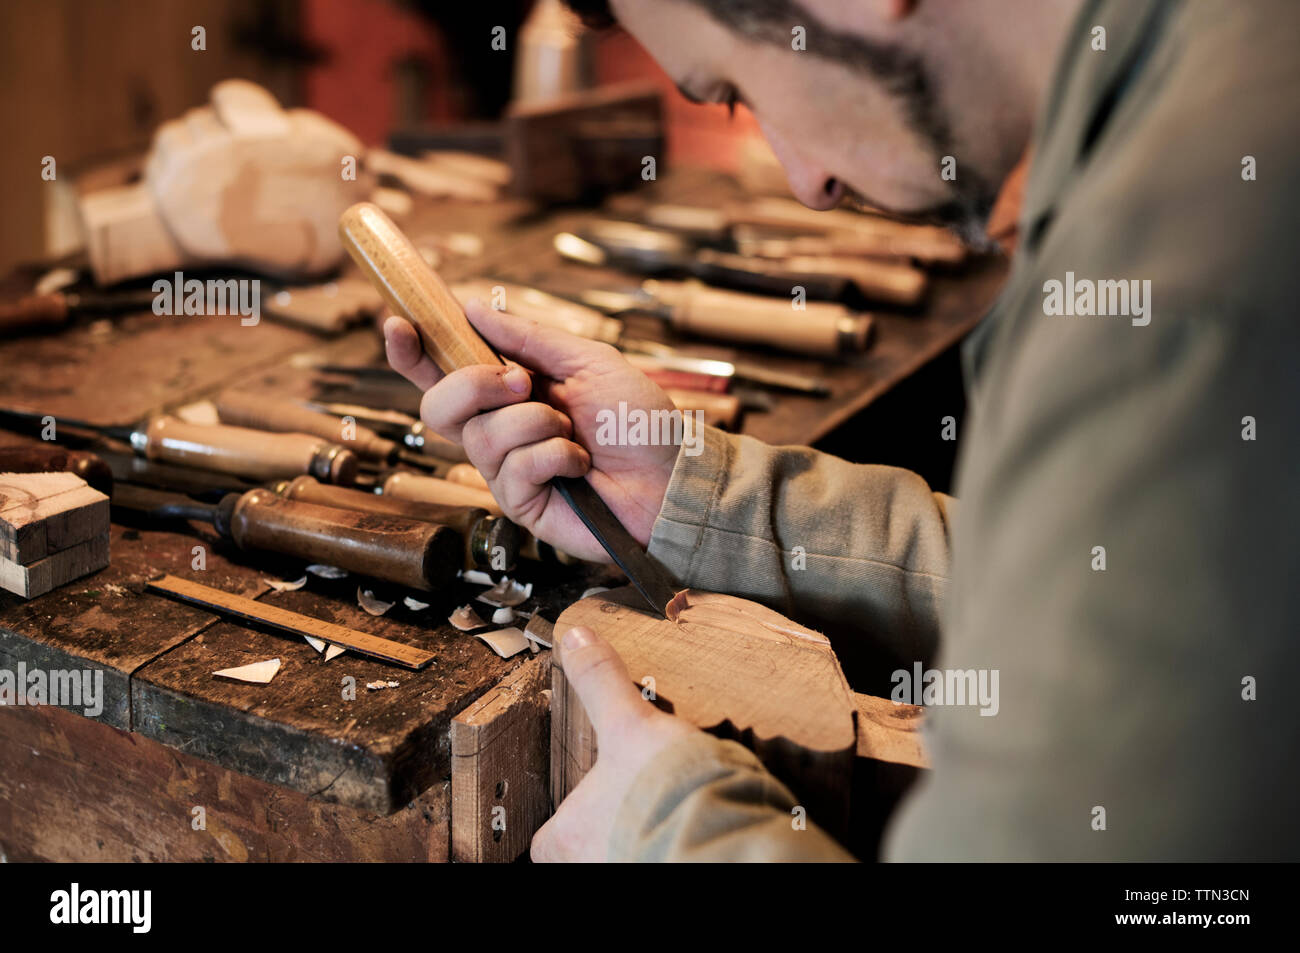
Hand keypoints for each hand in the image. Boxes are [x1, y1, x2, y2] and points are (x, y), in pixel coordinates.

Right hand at [384, 301, 680, 561]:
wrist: (673, 478)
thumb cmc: (639, 421)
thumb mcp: (588, 360)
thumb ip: (529, 337)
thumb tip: (471, 307)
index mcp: (509, 391)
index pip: (444, 371)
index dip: (412, 350)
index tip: (398, 324)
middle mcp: (499, 429)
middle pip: (437, 406)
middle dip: (473, 385)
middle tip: (521, 383)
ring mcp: (506, 469)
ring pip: (479, 435)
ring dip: (533, 422)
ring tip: (572, 429)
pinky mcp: (520, 504)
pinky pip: (512, 469)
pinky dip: (553, 455)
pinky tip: (579, 464)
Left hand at [530, 625, 696, 861]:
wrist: (723, 838)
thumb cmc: (666, 793)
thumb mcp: (630, 724)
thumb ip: (602, 683)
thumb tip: (579, 641)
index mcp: (571, 836)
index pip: (547, 841)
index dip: (566, 820)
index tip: (584, 802)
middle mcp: (593, 866)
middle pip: (588, 852)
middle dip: (611, 828)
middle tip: (634, 804)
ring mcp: (628, 872)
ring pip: (624, 857)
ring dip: (643, 840)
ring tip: (670, 814)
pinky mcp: (674, 872)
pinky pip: (664, 860)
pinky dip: (677, 848)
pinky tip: (698, 828)